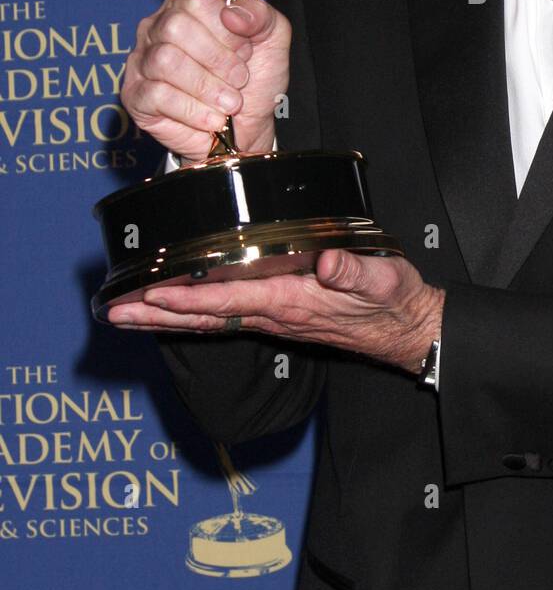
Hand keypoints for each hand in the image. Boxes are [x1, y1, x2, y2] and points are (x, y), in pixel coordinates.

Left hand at [108, 250, 445, 375]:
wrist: (405, 329)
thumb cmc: (392, 300)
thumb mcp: (381, 279)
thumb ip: (352, 271)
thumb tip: (327, 260)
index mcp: (291, 302)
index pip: (227, 300)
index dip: (186, 297)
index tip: (150, 293)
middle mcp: (273, 315)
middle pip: (202, 317)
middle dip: (155, 314)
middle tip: (111, 311)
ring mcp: (272, 319)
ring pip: (206, 320)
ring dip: (163, 318)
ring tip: (123, 314)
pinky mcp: (277, 316)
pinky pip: (223, 318)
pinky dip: (190, 315)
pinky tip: (172, 312)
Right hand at [120, 0, 290, 160]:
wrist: (246, 130)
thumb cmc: (254, 80)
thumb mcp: (272, 39)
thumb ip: (261, 15)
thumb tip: (232, 12)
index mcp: (188, 5)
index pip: (197, 2)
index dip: (226, 31)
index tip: (245, 52)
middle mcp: (158, 27)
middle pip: (175, 27)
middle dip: (216, 59)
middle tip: (238, 79)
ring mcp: (142, 60)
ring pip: (165, 61)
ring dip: (207, 87)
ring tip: (229, 102)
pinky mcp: (135, 94)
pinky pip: (157, 95)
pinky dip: (192, 110)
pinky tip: (211, 118)